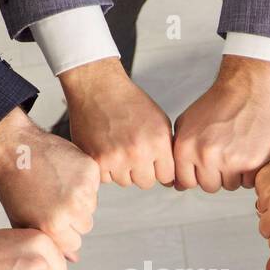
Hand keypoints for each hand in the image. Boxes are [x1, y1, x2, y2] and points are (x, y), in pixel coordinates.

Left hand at [0, 107, 98, 261]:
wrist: (13, 148)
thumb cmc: (13, 186)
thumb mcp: (23, 221)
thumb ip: (49, 243)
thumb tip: (74, 260)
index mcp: (54, 226)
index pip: (74, 244)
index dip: (62, 233)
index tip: (50, 219)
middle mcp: (71, 209)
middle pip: (85, 226)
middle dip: (73, 217)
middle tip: (53, 200)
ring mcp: (82, 188)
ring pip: (91, 206)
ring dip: (79, 199)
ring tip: (56, 185)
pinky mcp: (89, 169)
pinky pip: (94, 185)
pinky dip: (83, 181)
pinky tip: (63, 173)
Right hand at [60, 58, 173, 187]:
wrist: (98, 87)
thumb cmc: (128, 102)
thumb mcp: (159, 121)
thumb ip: (167, 148)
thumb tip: (172, 177)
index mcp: (158, 142)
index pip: (167, 176)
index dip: (161, 170)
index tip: (154, 162)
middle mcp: (139, 152)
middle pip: (146, 182)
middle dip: (142, 171)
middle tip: (133, 153)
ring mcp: (117, 158)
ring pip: (125, 182)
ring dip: (123, 170)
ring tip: (119, 148)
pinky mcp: (98, 160)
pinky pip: (106, 178)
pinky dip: (106, 168)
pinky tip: (106, 149)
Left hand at [172, 55, 269, 192]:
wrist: (246, 89)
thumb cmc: (216, 105)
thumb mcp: (186, 123)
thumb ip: (178, 153)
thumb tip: (178, 185)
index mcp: (185, 149)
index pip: (187, 182)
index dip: (197, 174)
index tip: (205, 162)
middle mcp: (205, 157)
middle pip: (209, 186)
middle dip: (216, 174)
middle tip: (224, 154)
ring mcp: (230, 161)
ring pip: (230, 186)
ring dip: (234, 174)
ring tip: (236, 150)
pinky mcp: (252, 162)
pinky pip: (249, 183)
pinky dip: (250, 172)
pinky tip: (248, 152)